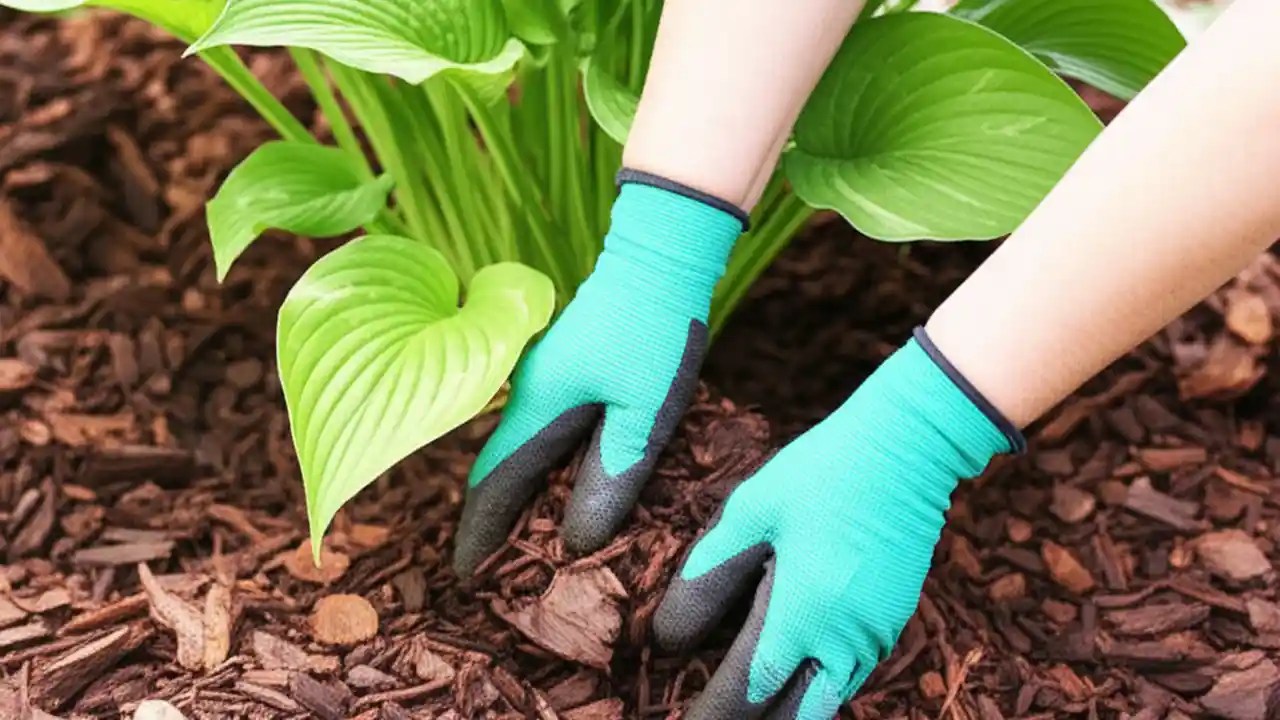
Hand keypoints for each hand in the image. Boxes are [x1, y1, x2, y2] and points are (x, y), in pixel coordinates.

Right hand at [453, 178, 744, 576]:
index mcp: (538, 407)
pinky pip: (538, 426)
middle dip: (490, 518)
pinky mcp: (565, 366)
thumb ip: (611, 474)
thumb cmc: (654, 330)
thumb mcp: (644, 412)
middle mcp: (527, 392)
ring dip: (513, 491)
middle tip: (489, 569)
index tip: (465, 575)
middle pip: (496, 466)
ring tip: (520, 537)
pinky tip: (559, 481)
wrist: (658, 254)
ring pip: (516, 446)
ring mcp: (544, 375)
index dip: (480, 532)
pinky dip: (537, 463)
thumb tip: (577, 539)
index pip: (494, 482)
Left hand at [653, 331, 1020, 718]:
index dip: (714, 711)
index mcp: (802, 614)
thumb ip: (710, 571)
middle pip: (798, 715)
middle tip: (717, 718)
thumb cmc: (823, 472)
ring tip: (750, 706)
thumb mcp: (753, 511)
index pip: (751, 690)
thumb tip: (669, 634)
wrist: (909, 449)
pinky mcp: (893, 619)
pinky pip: (854, 674)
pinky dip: (822, 687)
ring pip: (830, 701)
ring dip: (792, 709)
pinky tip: (796, 675)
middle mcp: (844, 639)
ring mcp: (876, 633)